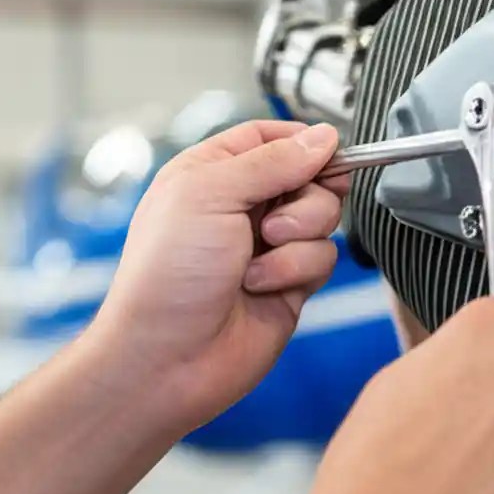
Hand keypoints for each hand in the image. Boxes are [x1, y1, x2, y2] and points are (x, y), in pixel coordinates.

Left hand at [92, 121, 346, 433]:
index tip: (327, 152)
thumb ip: (273, 160)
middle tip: (273, 223)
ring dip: (297, 239)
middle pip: (309, 175)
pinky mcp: (288, 282)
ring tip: (257, 261)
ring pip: (323, 218)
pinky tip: (260, 288)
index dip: (302, 142)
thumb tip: (323, 137)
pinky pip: (322, 258)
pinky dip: (296, 271)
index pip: (270, 136)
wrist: (167, 357)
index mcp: (211, 172)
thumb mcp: (211, 194)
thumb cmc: (166, 275)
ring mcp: (267, 245)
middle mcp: (240, 205)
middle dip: (306, 197)